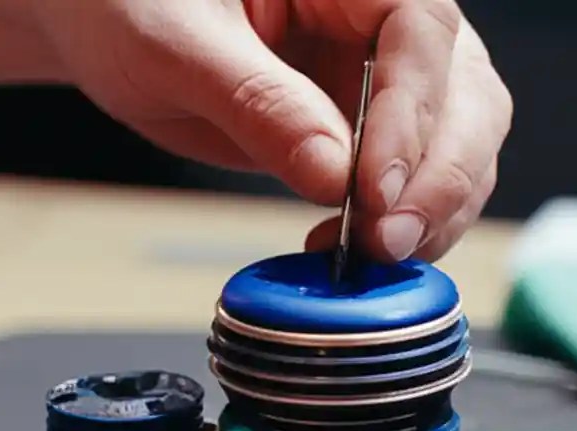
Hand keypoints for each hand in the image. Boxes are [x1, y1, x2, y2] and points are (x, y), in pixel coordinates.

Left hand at [35, 0, 511, 262]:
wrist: (108, 22)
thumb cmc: (130, 1)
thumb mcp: (176, 45)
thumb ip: (258, 103)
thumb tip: (331, 174)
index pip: (422, 33)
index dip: (411, 117)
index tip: (375, 191)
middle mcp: (389, 14)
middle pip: (467, 95)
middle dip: (439, 177)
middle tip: (386, 242)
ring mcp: (389, 74)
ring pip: (462, 144)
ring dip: (434, 212)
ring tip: (373, 258)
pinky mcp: (374, 129)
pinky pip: (418, 180)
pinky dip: (403, 224)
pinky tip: (353, 250)